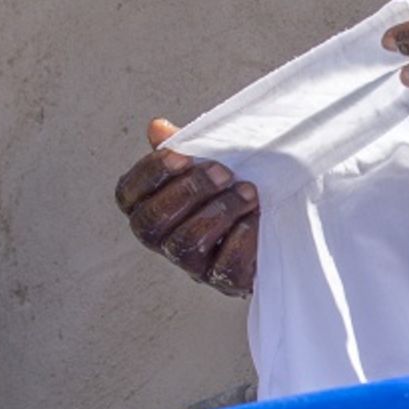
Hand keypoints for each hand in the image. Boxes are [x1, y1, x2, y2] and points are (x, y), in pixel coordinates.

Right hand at [112, 119, 257, 297]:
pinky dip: (241, 239)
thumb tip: (158, 128)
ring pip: (185, 244)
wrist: (280, 219)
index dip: (149, 174)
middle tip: (223, 172)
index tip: (181, 156)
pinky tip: (255, 218)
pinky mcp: (224, 280)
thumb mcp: (211, 161)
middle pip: (150, 223)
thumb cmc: (234, 188)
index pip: (128, 195)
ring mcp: (192, 264)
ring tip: (248, 191)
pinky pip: (224, 268)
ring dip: (218, 212)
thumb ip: (184, 146)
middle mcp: (164, 239)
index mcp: (152, 207)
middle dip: (187, 192)